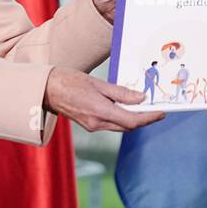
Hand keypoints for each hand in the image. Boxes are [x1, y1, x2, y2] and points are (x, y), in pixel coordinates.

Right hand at [44, 67, 165, 131]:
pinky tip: (126, 108)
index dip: (149, 118)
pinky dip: (121, 118)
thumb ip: (120, 93)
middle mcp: (97, 122)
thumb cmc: (69, 81)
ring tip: (144, 108)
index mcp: (100, 111)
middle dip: (144, 119)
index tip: (161, 113)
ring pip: (120, 126)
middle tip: (156, 110)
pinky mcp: (88, 124)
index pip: (132, 121)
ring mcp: (92, 126)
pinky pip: (111, 124)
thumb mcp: (98, 83)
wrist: (46, 89)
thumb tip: (140, 98)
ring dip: (133, 119)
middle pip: (128, 126)